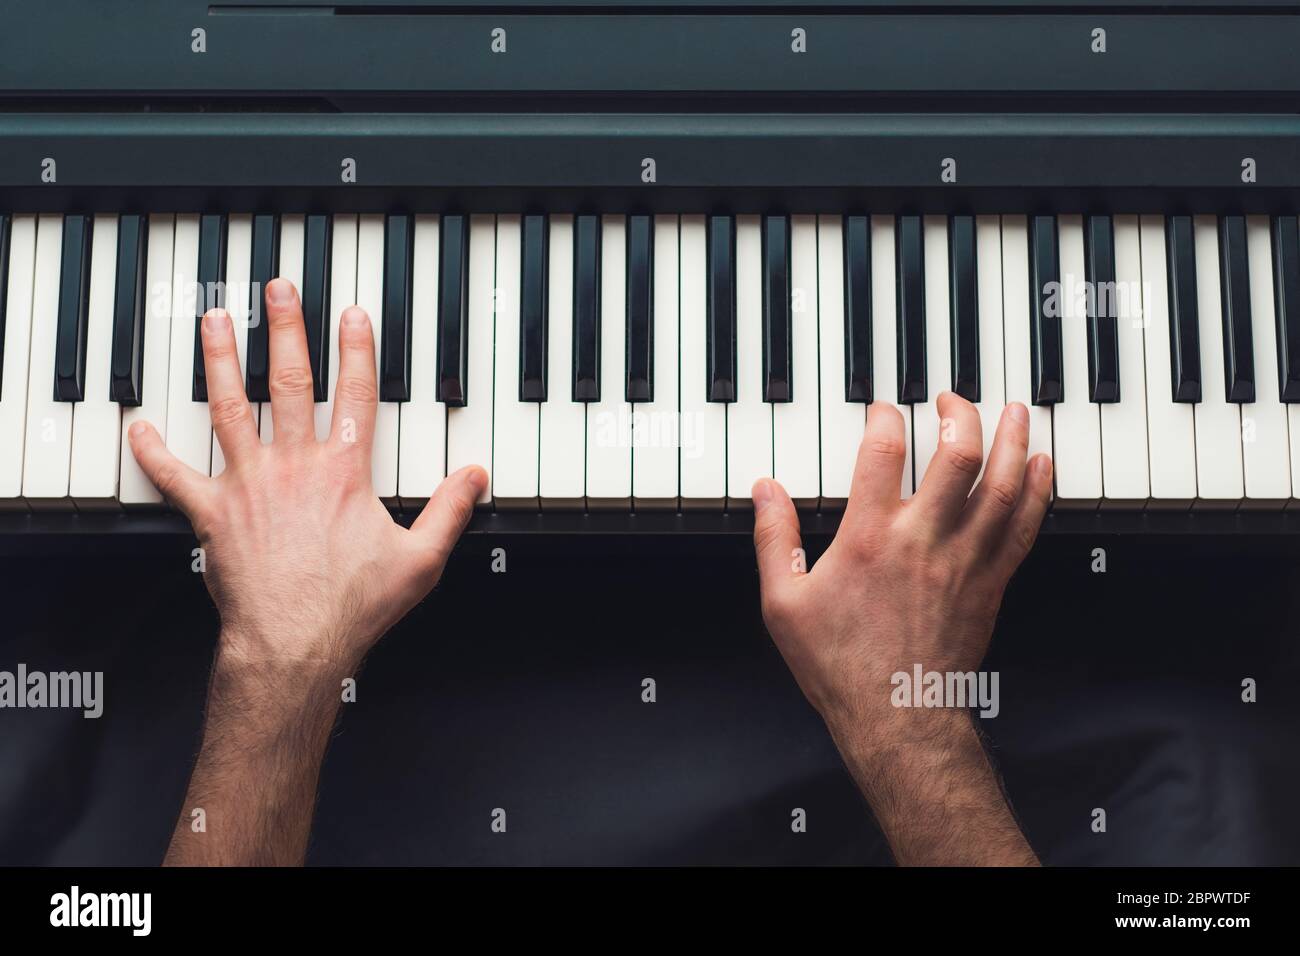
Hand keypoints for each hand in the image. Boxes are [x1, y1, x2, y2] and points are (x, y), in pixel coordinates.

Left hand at [128, 278, 485, 676]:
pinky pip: (176, 477)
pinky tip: (139, 428)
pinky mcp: (213, 514)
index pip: (356, 395)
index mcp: (345, 473)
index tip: (351, 314)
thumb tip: (475, 477)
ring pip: (231, 409)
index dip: (356, 350)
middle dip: (286, 331)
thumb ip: (450, 511)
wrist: (295, 643)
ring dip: (221, 361)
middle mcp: (294, 467)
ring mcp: (250, 486)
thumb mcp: (421, 559)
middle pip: (290, 384)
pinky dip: (154, 452)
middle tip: (277, 290)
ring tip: (215, 321)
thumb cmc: (353, 606)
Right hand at [752, 393, 1051, 742]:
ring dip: (1010, 438)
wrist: (896, 716)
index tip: (882, 410)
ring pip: (1001, 484)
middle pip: (957, 454)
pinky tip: (1041, 464)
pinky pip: (1023, 526)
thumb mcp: (783, 602)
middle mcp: (923, 539)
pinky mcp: (991, 582)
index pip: (883, 451)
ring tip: (1012, 409)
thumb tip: (766, 491)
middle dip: (959, 413)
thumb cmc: (841, 665)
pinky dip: (1037, 490)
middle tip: (953, 397)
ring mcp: (964, 560)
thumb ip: (774, 539)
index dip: (884, 418)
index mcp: (870, 538)